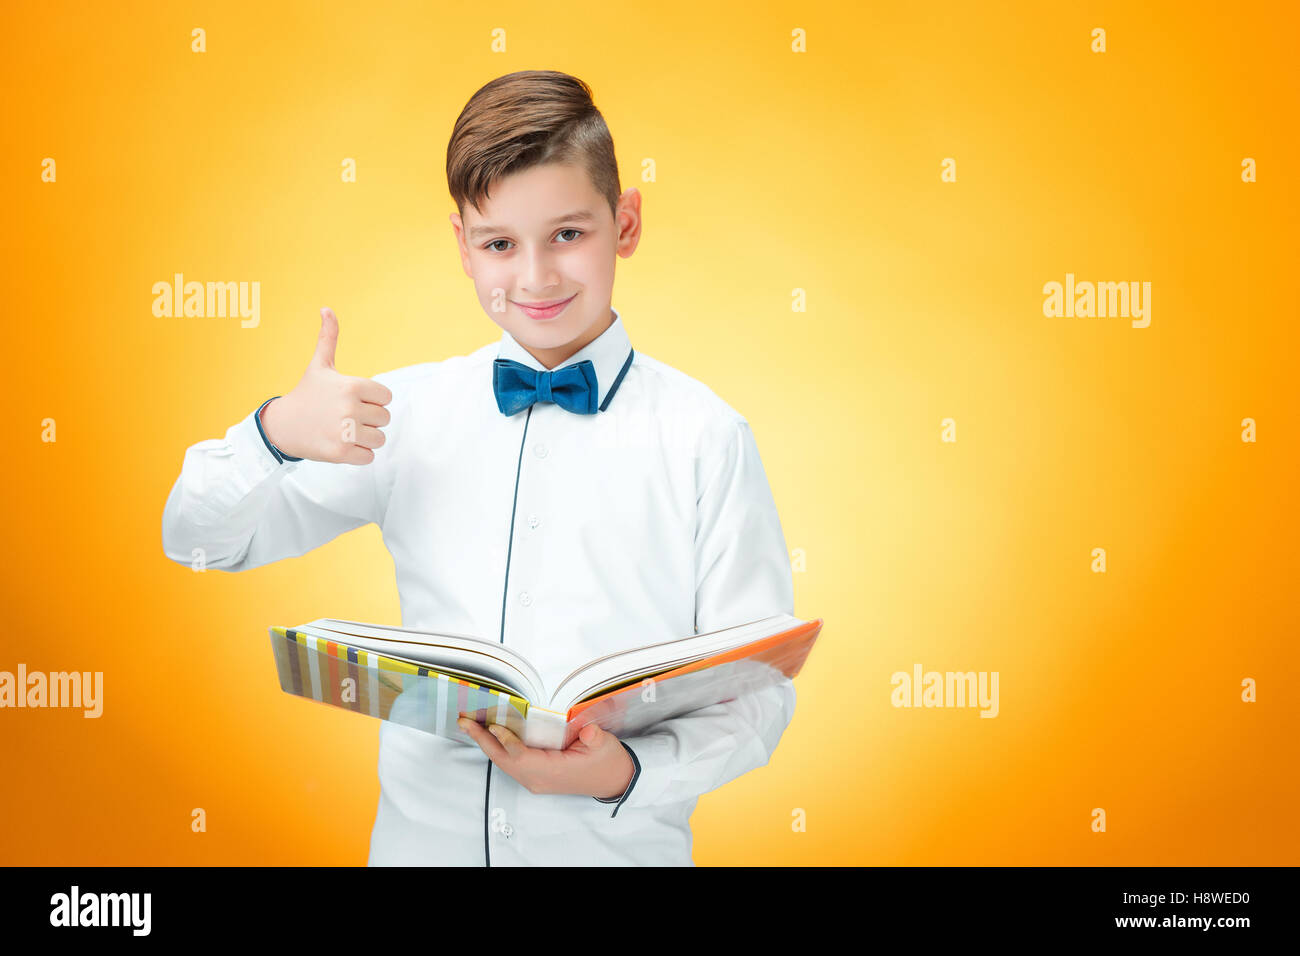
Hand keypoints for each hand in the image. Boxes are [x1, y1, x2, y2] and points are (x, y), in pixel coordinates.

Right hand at [260, 307, 392, 464]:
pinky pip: (368, 457)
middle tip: (346, 418)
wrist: (281, 426)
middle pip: (385, 419)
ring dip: (365, 439)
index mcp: (352, 386)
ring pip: (379, 439)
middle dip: (369, 421)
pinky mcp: (340, 452)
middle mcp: (350, 407)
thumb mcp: (319, 365)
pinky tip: (341, 445)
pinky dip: (358, 455)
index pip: (386, 397)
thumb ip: (328, 338)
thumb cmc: (306, 394)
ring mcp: (345, 431)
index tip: (354, 401)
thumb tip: (326, 308)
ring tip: (344, 431)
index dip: (373, 401)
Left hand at [456, 717, 634, 798]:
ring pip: (504, 762)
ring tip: (470, 724)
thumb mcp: (605, 746)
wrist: (614, 781)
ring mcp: (535, 780)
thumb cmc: (607, 762)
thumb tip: (586, 731)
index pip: (521, 758)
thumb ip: (594, 738)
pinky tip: (489, 734)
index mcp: (553, 773)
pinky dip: (497, 747)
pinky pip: (511, 762)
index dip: (506, 741)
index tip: (493, 725)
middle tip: (464, 721)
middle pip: (504, 760)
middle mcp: (538, 779)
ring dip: (486, 743)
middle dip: (483, 740)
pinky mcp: (536, 775)